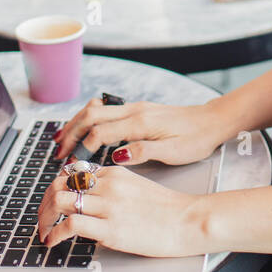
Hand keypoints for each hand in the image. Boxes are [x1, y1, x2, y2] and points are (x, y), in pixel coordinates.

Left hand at [35, 165, 203, 257]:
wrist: (187, 220)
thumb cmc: (168, 208)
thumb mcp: (137, 185)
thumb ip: (113, 186)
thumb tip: (92, 196)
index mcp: (115, 172)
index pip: (73, 172)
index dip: (57, 186)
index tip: (52, 199)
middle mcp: (108, 185)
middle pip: (61, 183)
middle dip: (45, 201)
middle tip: (42, 216)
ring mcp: (109, 206)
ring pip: (61, 200)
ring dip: (45, 217)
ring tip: (44, 230)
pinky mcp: (110, 228)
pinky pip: (71, 225)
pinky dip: (55, 234)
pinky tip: (52, 241)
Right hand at [52, 96, 230, 166]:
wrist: (213, 121)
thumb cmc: (196, 139)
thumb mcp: (173, 151)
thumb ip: (143, 152)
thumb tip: (116, 155)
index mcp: (141, 122)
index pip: (101, 132)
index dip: (82, 147)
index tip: (69, 163)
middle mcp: (135, 111)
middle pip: (91, 116)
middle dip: (71, 133)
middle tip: (57, 152)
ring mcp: (135, 108)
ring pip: (96, 110)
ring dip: (76, 123)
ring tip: (62, 139)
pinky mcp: (138, 110)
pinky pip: (106, 110)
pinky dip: (89, 119)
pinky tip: (84, 128)